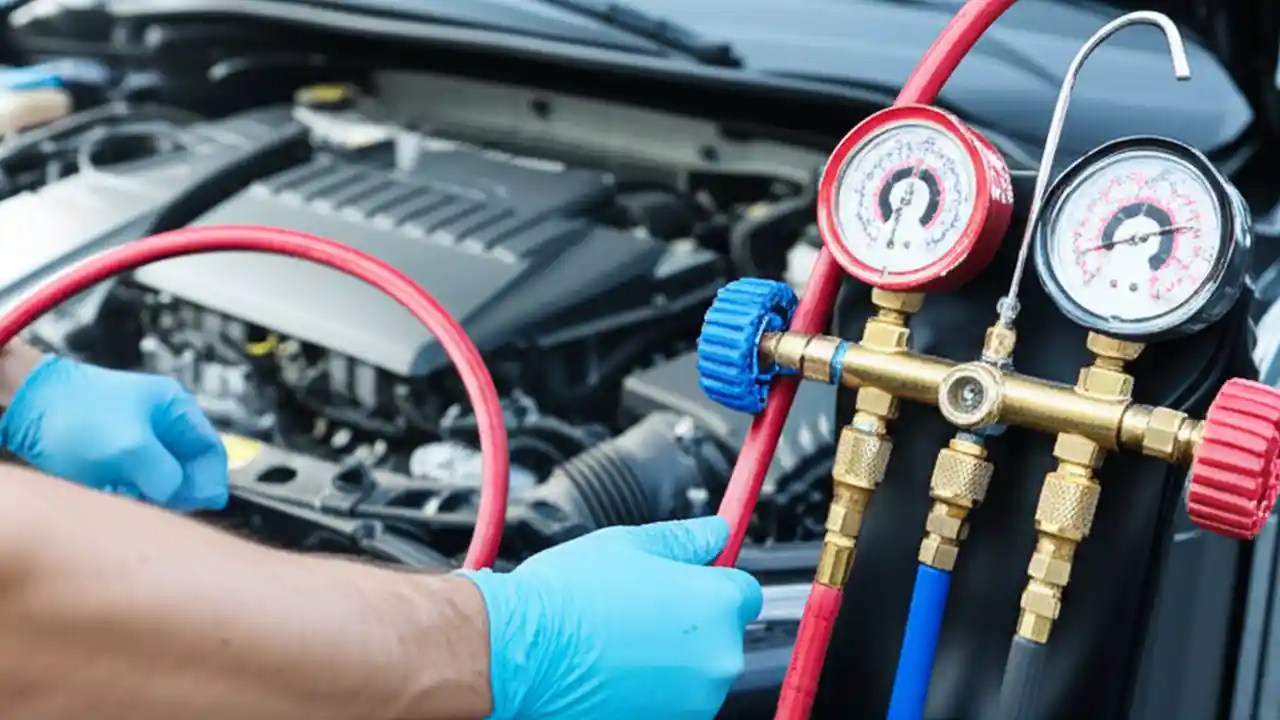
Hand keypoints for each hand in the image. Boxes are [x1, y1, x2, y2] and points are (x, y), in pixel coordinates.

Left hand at [0, 355, 227, 510]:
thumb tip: (177, 494)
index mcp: (175, 408)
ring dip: (147, 492)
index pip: (211, 450)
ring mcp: (135, 436)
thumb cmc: (75, 413)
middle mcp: (159, 422)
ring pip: (159, 477)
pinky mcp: (112, 451)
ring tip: (128, 494)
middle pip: (186, 467)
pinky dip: (126, 490)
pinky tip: (112, 491)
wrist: (23, 404)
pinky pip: (133, 480)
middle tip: (163, 505)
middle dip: (175, 489)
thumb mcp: (131, 448)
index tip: (206, 505)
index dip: (211, 480)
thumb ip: (166, 476)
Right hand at [461, 517, 762, 719]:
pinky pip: (671, 700)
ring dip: (672, 658)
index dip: (713, 582)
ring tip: (620, 640)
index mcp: (717, 605)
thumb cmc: (570, 596)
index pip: (746, 591)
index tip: (685, 583)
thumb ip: (686, 539)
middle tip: (640, 609)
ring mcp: (694, 701)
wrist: (521, 651)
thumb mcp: (631, 543)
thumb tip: (717, 531)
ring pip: (696, 671)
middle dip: (690, 622)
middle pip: (722, 634)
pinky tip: (614, 668)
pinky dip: (652, 688)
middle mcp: (718, 658)